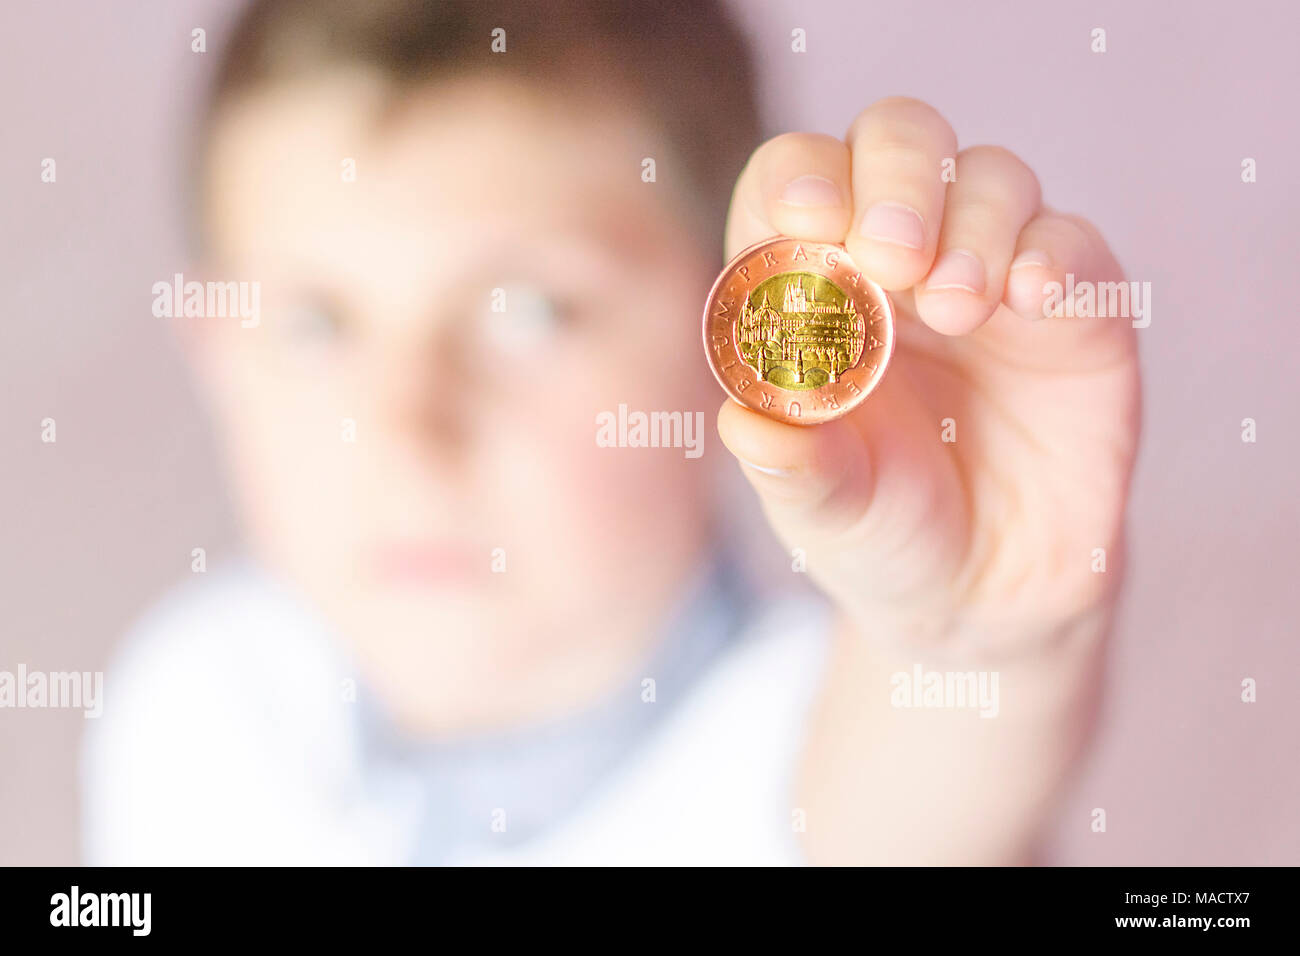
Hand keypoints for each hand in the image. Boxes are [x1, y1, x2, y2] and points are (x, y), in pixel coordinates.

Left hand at [718, 97, 1139, 659]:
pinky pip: (1072, 244)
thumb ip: (791, 467)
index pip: (798, 180)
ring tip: (956, 308)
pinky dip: (1054, 254)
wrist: (982, 595)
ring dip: (972, 224)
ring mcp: (990, 273)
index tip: (811, 220)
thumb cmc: (878, 530)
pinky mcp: (1074, 311)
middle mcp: (901, 259)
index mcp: (814, 283)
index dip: (800, 180)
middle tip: (891, 254)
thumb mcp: (822, 511)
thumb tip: (745, 421)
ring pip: (991, 177)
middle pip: (897, 141)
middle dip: (894, 179)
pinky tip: (1030, 298)